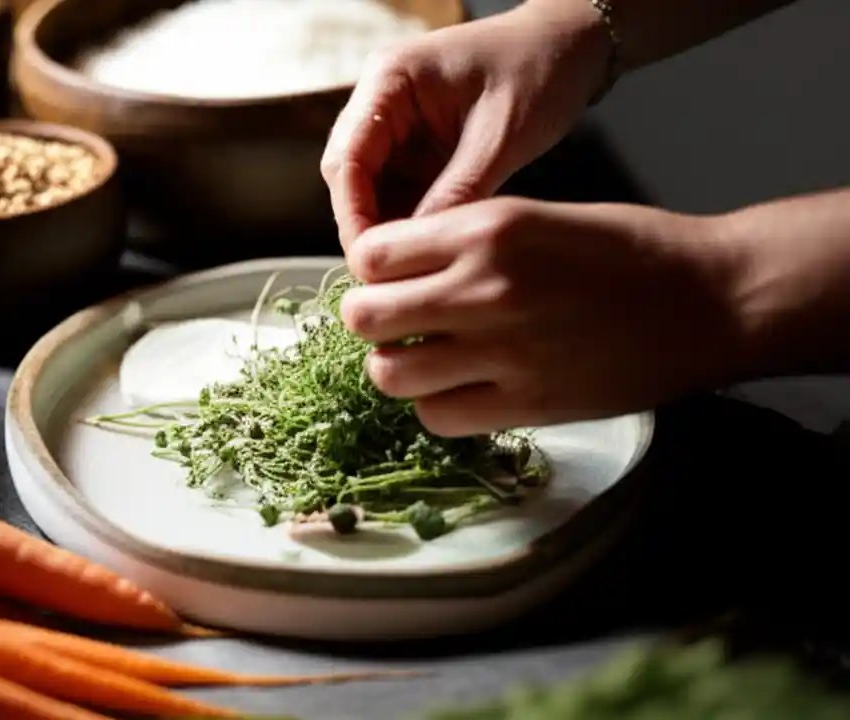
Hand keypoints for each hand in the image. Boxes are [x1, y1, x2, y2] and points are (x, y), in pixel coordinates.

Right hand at [321, 0, 611, 249]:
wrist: (572, 45)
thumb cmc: (540, 68)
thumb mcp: (500, 135)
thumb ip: (458, 191)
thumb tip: (420, 250)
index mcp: (389, 81)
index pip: (346, 158)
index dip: (352, 214)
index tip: (370, 260)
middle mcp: (381, 101)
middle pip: (349, 177)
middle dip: (365, 226)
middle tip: (388, 276)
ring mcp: (397, 125)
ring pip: (370, 190)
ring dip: (387, 229)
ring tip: (411, 271)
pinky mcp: (416, 147)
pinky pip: (400, 192)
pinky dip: (411, 222)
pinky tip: (427, 252)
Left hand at [340, 198, 747, 435]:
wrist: (710, 299)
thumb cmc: (626, 249)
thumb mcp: (533, 216)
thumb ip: (458, 241)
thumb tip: (389, 271)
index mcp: (486, 229)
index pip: (371, 254)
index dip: (372, 271)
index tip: (391, 280)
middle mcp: (484, 288)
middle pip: (364, 318)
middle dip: (371, 321)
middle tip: (398, 324)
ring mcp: (503, 351)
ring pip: (388, 374)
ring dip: (398, 368)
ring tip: (428, 359)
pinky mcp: (527, 404)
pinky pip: (435, 417)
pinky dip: (437, 406)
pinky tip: (463, 389)